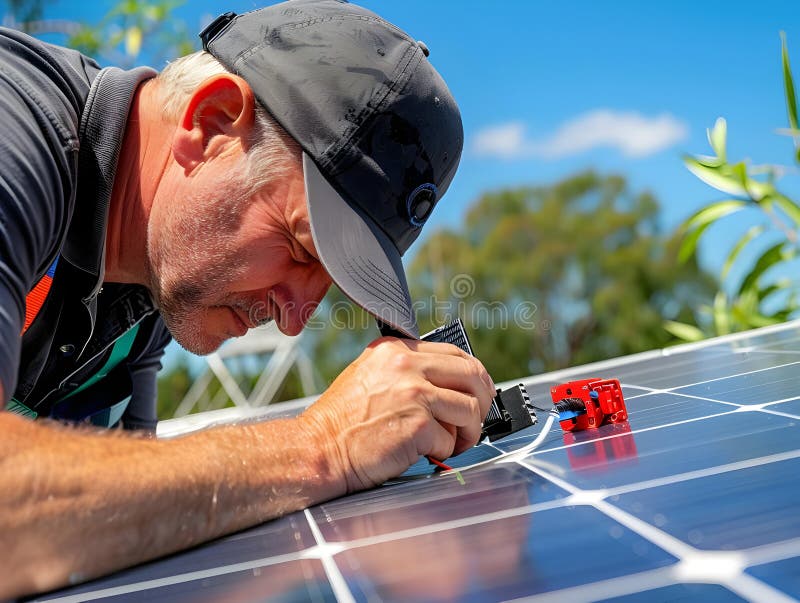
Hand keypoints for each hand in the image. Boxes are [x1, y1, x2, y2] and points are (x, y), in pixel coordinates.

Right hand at [300, 336, 494, 491]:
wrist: (318, 450)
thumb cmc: (342, 422)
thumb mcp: (371, 376)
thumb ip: (408, 372)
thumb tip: (450, 384)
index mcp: (396, 349)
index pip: (456, 353)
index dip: (474, 378)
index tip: (475, 395)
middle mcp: (406, 365)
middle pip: (473, 375)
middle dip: (483, 402)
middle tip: (475, 421)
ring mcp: (414, 393)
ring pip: (471, 408)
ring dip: (468, 432)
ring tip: (453, 443)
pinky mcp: (418, 425)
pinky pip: (451, 439)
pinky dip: (443, 452)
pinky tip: (423, 453)